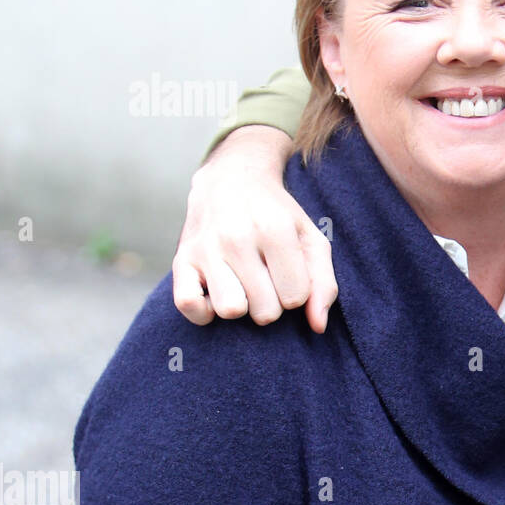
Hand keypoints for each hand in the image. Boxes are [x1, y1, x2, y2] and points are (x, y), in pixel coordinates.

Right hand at [172, 126, 337, 331]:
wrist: (232, 178)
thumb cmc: (277, 215)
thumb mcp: (310, 239)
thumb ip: (323, 283)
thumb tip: (318, 326)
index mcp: (274, 229)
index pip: (295, 298)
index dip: (296, 293)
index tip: (288, 274)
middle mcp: (237, 237)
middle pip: (265, 312)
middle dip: (272, 303)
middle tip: (267, 279)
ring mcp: (205, 248)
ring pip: (230, 311)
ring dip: (241, 306)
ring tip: (244, 285)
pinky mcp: (181, 258)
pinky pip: (188, 305)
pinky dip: (203, 310)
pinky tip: (216, 294)